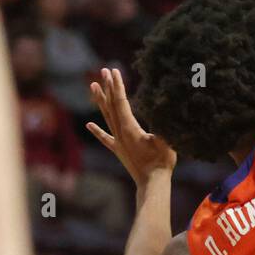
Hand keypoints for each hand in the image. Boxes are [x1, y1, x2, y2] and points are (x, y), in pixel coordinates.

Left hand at [87, 67, 175, 184]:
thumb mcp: (166, 140)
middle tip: (103, 70)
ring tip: (93, 86)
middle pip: (111, 105)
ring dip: (100, 101)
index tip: (114, 71)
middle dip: (108, 87)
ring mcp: (117, 141)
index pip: (121, 102)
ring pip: (106, 117)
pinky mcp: (118, 150)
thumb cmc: (161, 162)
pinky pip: (105, 138)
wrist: (152, 183)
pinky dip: (96, 130)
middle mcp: (120, 132)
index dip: (117, 86)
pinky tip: (89, 125)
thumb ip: (162, 124)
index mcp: (129, 128)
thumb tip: (163, 107)